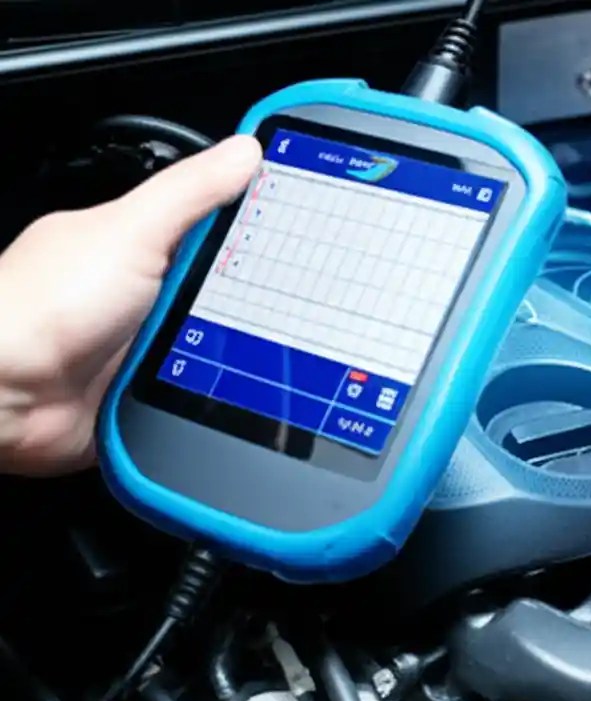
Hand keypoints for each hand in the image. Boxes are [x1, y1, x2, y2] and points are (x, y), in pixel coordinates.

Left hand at [0, 136, 261, 476]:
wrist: (3, 398)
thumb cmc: (39, 309)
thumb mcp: (129, 231)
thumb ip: (189, 192)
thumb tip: (242, 149)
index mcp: (134, 244)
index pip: (213, 226)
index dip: (255, 227)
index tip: (298, 231)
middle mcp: (138, 294)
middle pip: (223, 291)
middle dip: (249, 302)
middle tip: (270, 302)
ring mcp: (140, 347)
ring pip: (216, 346)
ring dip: (230, 355)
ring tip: (240, 352)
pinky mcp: (143, 395)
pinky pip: (197, 393)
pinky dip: (208, 395)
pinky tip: (217, 389)